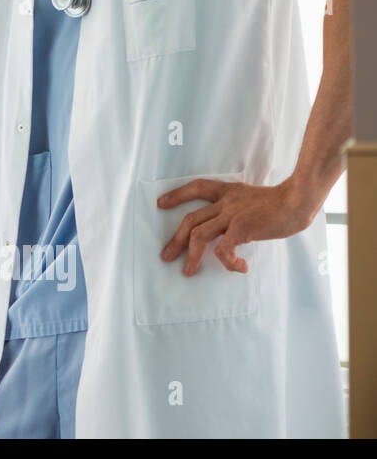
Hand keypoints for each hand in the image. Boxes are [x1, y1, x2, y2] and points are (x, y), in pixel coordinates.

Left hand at [158, 177, 317, 274]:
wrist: (297, 200)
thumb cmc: (281, 203)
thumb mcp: (252, 198)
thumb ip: (239, 208)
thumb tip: (231, 228)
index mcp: (227, 192)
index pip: (196, 188)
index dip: (176, 195)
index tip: (160, 204)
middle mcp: (225, 203)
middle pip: (190, 220)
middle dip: (176, 239)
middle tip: (166, 256)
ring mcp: (231, 215)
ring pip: (199, 235)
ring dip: (191, 255)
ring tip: (188, 271)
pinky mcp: (242, 229)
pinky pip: (224, 250)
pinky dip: (227, 262)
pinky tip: (238, 268)